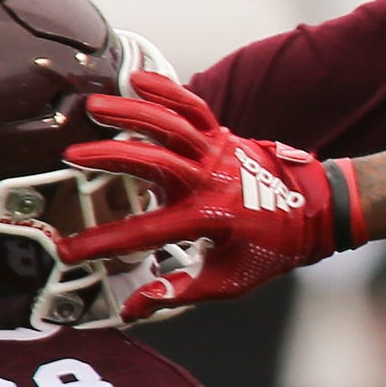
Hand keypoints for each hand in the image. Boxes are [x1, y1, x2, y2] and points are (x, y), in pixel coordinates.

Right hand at [54, 72, 347, 323]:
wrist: (317, 209)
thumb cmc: (271, 247)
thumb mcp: (229, 280)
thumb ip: (180, 291)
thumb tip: (134, 308)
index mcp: (207, 219)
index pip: (145, 232)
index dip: (103, 242)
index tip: (68, 248)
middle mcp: (210, 180)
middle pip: (155, 162)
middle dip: (111, 157)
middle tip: (71, 156)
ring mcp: (217, 152)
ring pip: (172, 125)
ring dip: (133, 112)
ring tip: (94, 105)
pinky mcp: (223, 134)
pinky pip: (193, 106)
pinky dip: (167, 89)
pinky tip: (137, 78)